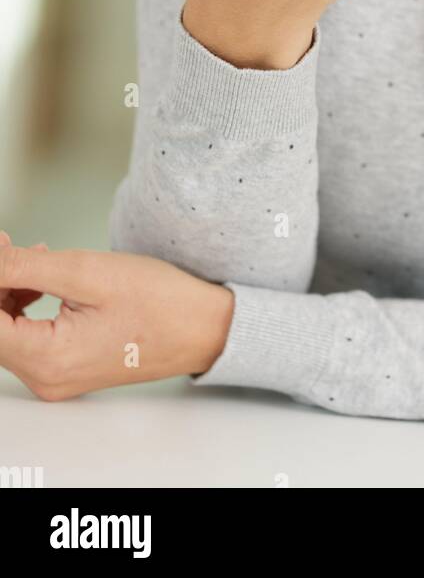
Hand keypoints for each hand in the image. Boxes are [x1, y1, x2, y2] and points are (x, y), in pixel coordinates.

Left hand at [0, 239, 234, 400]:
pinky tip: (45, 281)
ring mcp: (55, 378)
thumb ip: (25, 267)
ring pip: (8, 333)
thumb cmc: (158, 301)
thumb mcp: (87, 272)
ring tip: (36, 257)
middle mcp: (45, 378)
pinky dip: (27, 307)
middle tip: (13, 245)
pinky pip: (28, 339)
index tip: (1, 247)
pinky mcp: (65, 369)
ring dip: (10, 293)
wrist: (202, 328)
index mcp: (47, 358)